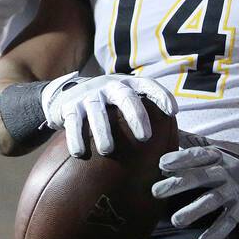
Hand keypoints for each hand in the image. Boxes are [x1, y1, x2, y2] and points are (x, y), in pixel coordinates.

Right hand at [41, 72, 175, 157]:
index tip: (173, 111)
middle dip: (136, 115)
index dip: (161, 95)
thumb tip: (172, 145)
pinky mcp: (69, 106)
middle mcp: (108, 86)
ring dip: (103, 131)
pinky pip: (73, 122)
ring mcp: (88, 95)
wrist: (65, 95)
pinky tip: (80, 153)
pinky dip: (76, 138)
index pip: (147, 85)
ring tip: (108, 150)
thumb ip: (142, 114)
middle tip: (145, 137)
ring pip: (97, 111)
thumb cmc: (106, 105)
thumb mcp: (122, 101)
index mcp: (126, 85)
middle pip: (125, 97)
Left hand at [152, 133, 238, 238]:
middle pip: (202, 176)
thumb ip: (192, 142)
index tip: (161, 164)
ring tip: (176, 220)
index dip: (180, 159)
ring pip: (214, 200)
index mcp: (217, 156)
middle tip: (156, 192)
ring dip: (194, 210)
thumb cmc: (235, 161)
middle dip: (179, 184)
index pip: (197, 155)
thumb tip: (168, 125)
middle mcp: (226, 172)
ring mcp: (235, 191)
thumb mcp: (217, 148)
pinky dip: (216, 234)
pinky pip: (228, 221)